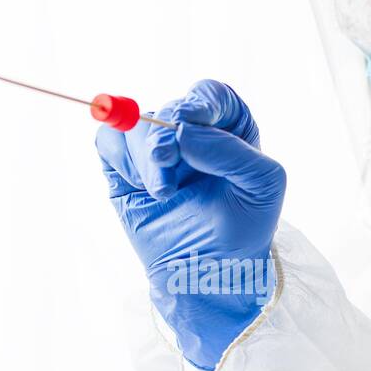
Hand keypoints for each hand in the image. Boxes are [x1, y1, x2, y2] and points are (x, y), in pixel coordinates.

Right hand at [96, 80, 285, 370]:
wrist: (209, 274)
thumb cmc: (244, 229)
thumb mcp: (261, 185)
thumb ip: (231, 151)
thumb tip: (182, 133)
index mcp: (229, 129)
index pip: (211, 95)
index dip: (197, 102)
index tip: (187, 121)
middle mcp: (191, 134)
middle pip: (169, 108)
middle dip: (164, 135)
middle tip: (163, 161)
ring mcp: (155, 151)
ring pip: (136, 125)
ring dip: (146, 159)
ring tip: (162, 193)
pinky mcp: (125, 169)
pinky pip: (109, 141)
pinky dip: (121, 160)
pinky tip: (140, 188)